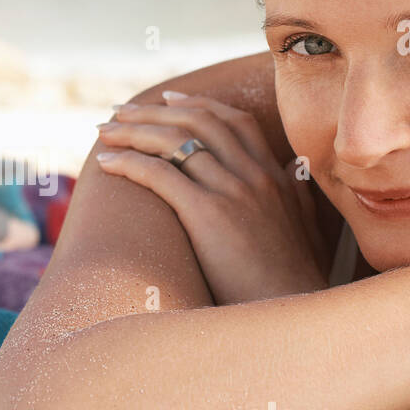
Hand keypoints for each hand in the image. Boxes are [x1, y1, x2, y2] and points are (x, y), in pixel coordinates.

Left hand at [94, 91, 329, 304]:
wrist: (294, 311)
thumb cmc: (295, 282)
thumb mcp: (305, 227)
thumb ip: (295, 194)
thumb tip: (292, 170)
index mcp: (276, 175)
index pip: (234, 121)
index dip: (197, 103)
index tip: (166, 98)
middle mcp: (255, 174)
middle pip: (198, 120)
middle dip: (153, 111)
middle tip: (120, 111)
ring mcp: (233, 191)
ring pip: (174, 141)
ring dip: (132, 131)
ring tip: (104, 131)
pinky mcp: (208, 213)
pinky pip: (159, 173)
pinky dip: (127, 163)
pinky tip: (106, 163)